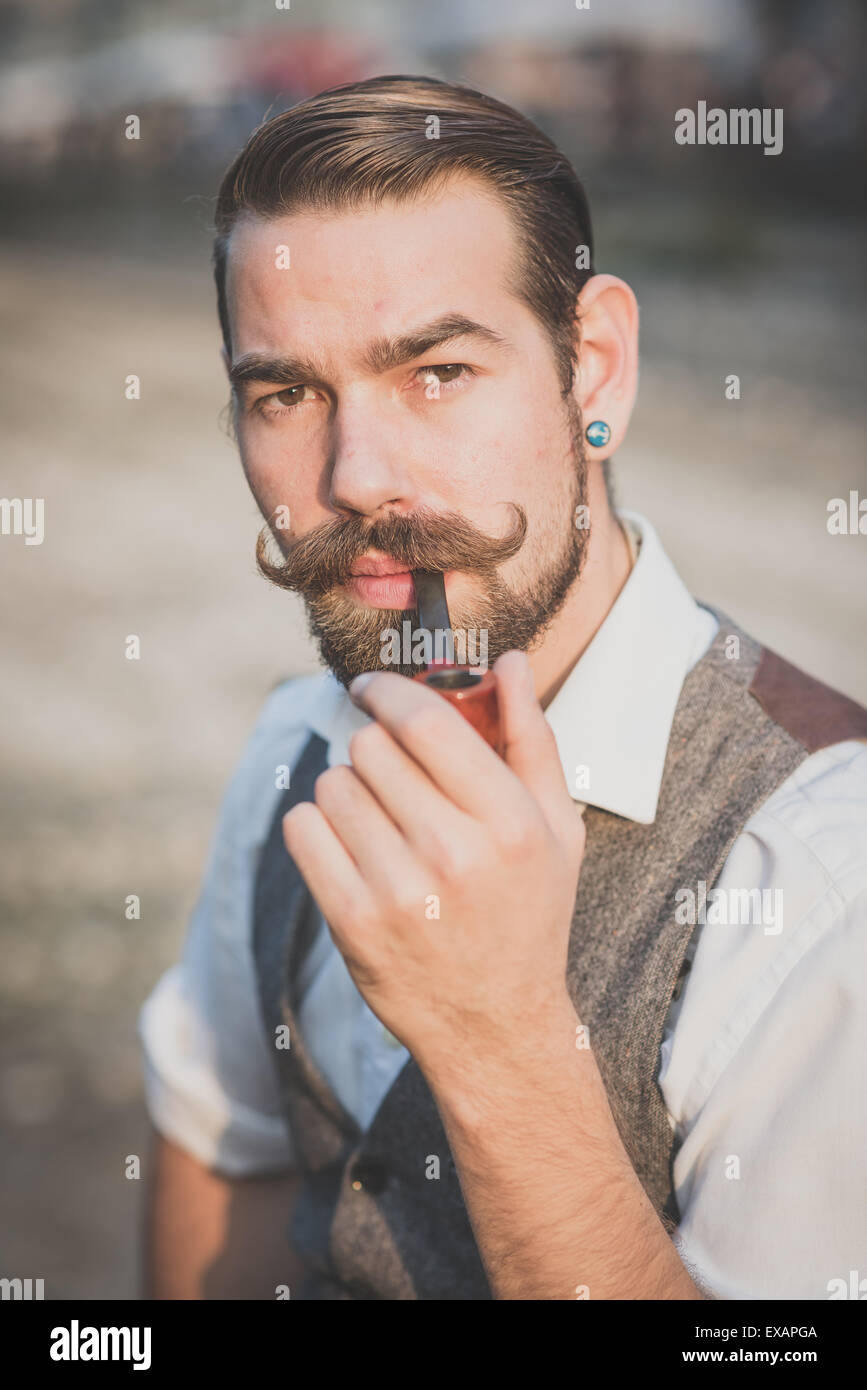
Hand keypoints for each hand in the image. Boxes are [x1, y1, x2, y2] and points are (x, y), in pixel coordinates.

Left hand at [282, 650, 584, 1076]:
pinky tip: (348, 843)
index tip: (372, 688)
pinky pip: (302, 828)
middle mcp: (453, 853)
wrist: (496, 1024)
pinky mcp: (351, 921)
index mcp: (508, 822)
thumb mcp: (555, 828)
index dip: (388, 690)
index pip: (425, 721)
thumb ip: (531, 739)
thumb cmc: (530, 913)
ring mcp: (398, 890)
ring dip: (348, 790)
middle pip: (371, 747)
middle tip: (392, 776)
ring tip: (379, 822)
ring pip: (334, 784)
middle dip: (375, 748)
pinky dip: (316, 825)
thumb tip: (506, 663)